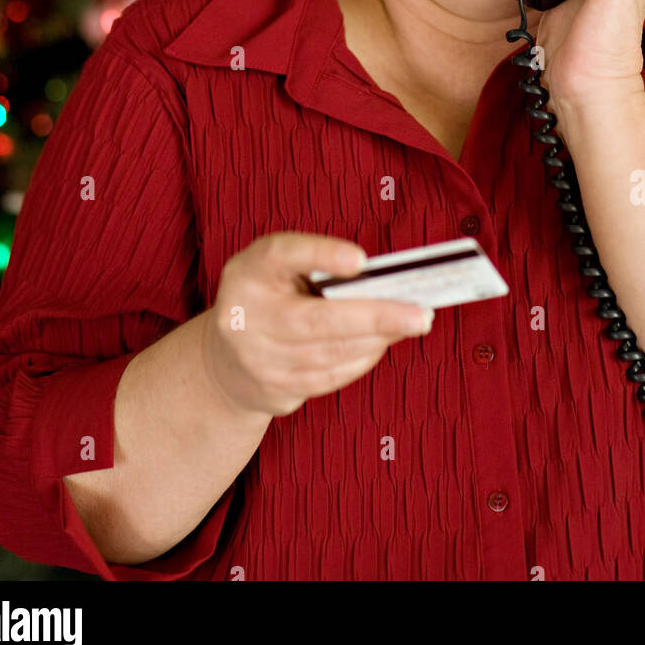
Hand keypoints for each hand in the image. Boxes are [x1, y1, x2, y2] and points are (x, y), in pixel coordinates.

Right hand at [202, 232, 434, 418]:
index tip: (362, 260)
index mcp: (249, 270)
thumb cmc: (270, 298)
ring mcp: (256, 358)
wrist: (223, 361)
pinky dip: (361, 361)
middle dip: (375, 318)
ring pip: (329, 353)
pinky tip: (381, 345)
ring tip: (411, 324)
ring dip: (377, 340)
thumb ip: (318, 267)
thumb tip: (383, 283)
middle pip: (317, 320)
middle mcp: (244, 314)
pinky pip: (327, 379)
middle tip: (421, 315)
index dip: (322, 254)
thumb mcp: (280, 270)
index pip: (282, 254)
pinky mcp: (272, 390)